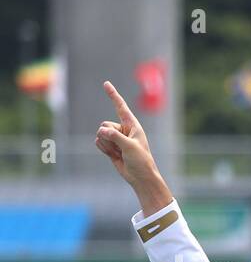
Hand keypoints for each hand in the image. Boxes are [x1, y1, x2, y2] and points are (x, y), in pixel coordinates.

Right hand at [96, 81, 170, 211]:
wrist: (140, 178)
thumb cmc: (141, 161)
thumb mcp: (130, 147)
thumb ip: (115, 137)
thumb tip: (100, 131)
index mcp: (133, 126)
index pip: (121, 107)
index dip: (113, 95)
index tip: (106, 83)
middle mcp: (124, 130)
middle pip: (105, 125)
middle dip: (109, 137)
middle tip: (122, 148)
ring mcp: (116, 138)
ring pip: (100, 134)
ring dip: (107, 145)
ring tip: (120, 153)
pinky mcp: (110, 147)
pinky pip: (98, 142)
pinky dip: (103, 149)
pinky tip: (114, 156)